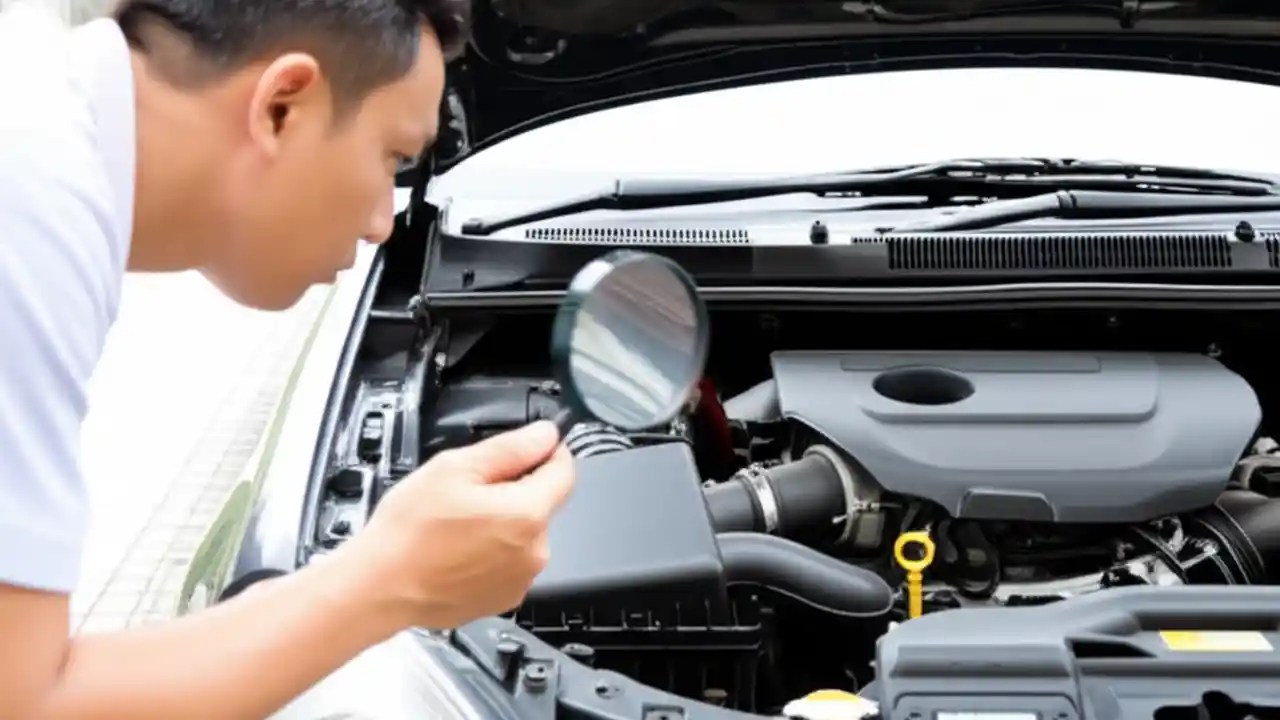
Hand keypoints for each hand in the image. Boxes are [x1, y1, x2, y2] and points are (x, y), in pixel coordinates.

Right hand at [348, 420, 574, 629]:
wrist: (379, 588)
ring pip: (524, 533)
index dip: (547, 452)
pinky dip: (492, 552)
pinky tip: (458, 550)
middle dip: (514, 490)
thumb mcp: (455, 468)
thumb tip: (545, 435)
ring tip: (457, 525)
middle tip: (469, 490)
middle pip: (542, 503)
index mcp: (528, 515)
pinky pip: (509, 562)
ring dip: (502, 523)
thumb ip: (510, 448)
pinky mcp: (503, 598)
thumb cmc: (409, 531)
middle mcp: (534, 552)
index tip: (530, 447)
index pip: (565, 471)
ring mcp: (520, 580)